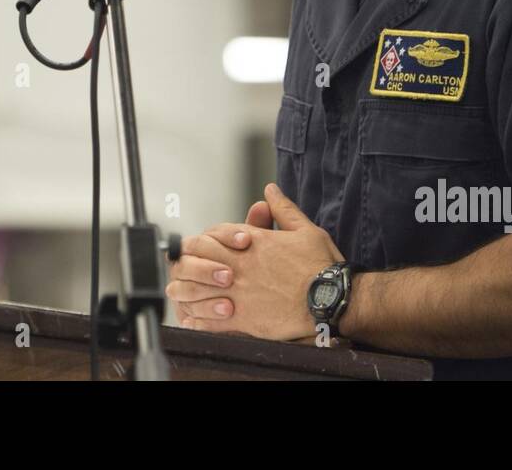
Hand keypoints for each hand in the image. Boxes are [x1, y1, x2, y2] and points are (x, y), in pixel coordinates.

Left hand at [170, 184, 343, 341]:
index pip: (214, 235)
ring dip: (186, 289)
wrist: (331, 299)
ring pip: (198, 289)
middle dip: (187, 261)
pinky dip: (197, 319)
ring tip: (179, 292)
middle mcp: (240, 266)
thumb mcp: (304, 229)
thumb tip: (270, 191)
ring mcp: (239, 293)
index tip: (200, 246)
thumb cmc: (322, 267)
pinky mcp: (243, 319)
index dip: (204, 240)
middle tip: (181, 265)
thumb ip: (283, 209)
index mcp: (253, 243)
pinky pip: (209, 320)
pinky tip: (191, 320)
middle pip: (198, 259)